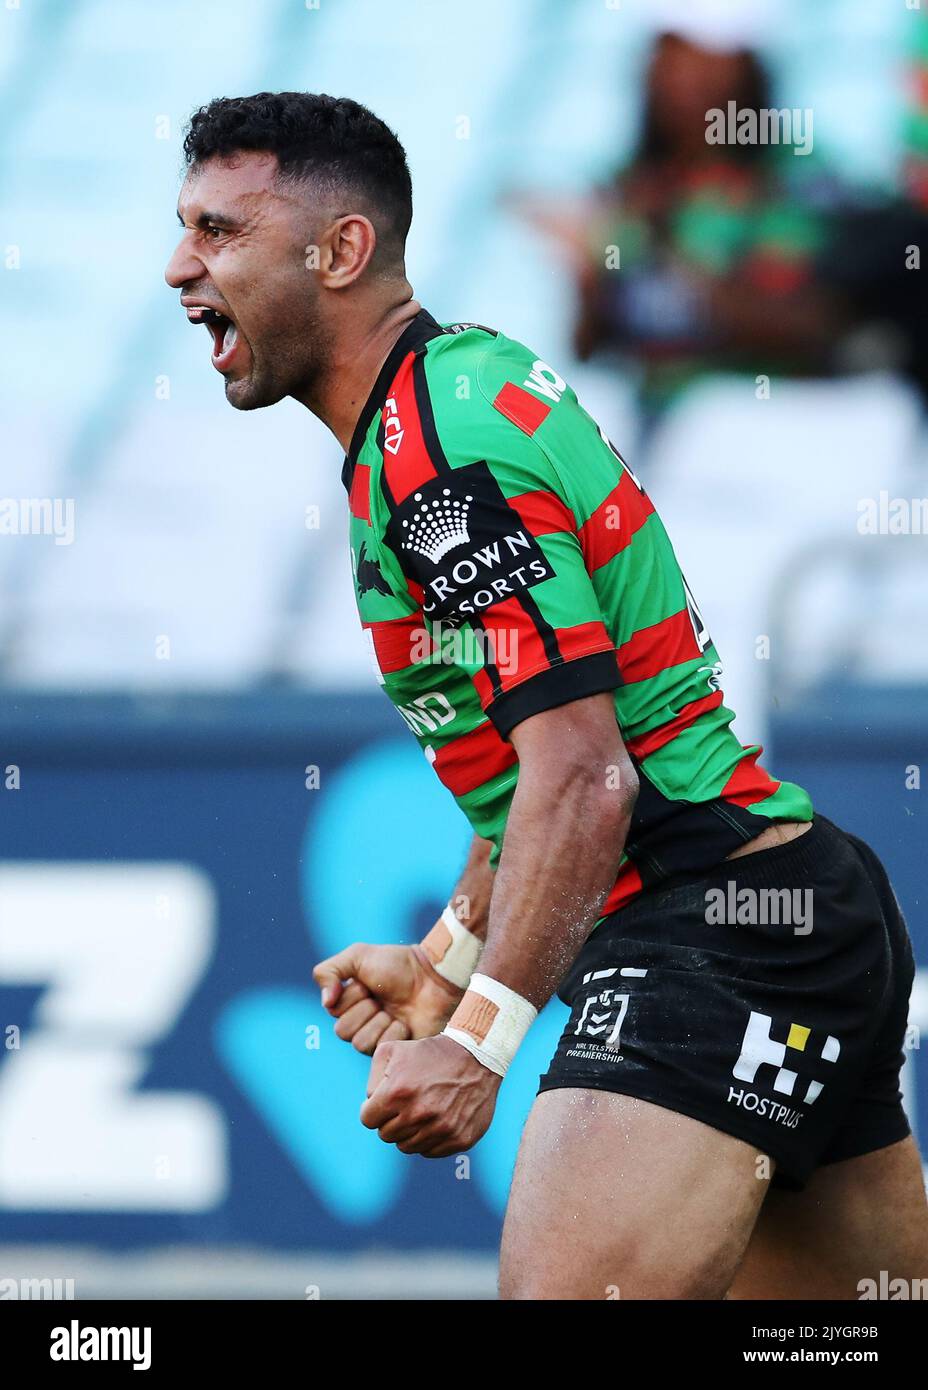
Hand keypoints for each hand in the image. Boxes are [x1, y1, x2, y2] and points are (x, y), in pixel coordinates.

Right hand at [313, 942, 463, 1053]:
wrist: (434, 977)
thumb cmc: (398, 965)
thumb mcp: (358, 955)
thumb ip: (329, 971)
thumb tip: (325, 1002)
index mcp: (350, 1002)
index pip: (333, 1011)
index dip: (352, 997)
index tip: (368, 985)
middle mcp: (362, 1023)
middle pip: (344, 1031)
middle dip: (366, 1010)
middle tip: (383, 999)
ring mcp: (379, 1039)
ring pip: (360, 1044)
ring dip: (381, 1022)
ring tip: (397, 1011)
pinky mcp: (396, 1052)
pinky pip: (382, 1052)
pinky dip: (395, 1034)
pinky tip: (406, 1024)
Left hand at [360, 1034, 500, 1156]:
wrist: (476, 1056)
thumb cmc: (431, 1053)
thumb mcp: (392, 1051)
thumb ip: (371, 1079)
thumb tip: (370, 1104)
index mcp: (397, 1092)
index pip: (368, 1120)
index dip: (374, 1109)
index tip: (387, 1100)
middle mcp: (418, 1114)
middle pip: (386, 1135)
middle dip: (391, 1120)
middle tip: (407, 1103)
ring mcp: (440, 1129)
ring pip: (407, 1146)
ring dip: (410, 1131)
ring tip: (422, 1110)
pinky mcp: (459, 1139)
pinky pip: (430, 1151)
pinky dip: (429, 1139)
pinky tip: (436, 1119)